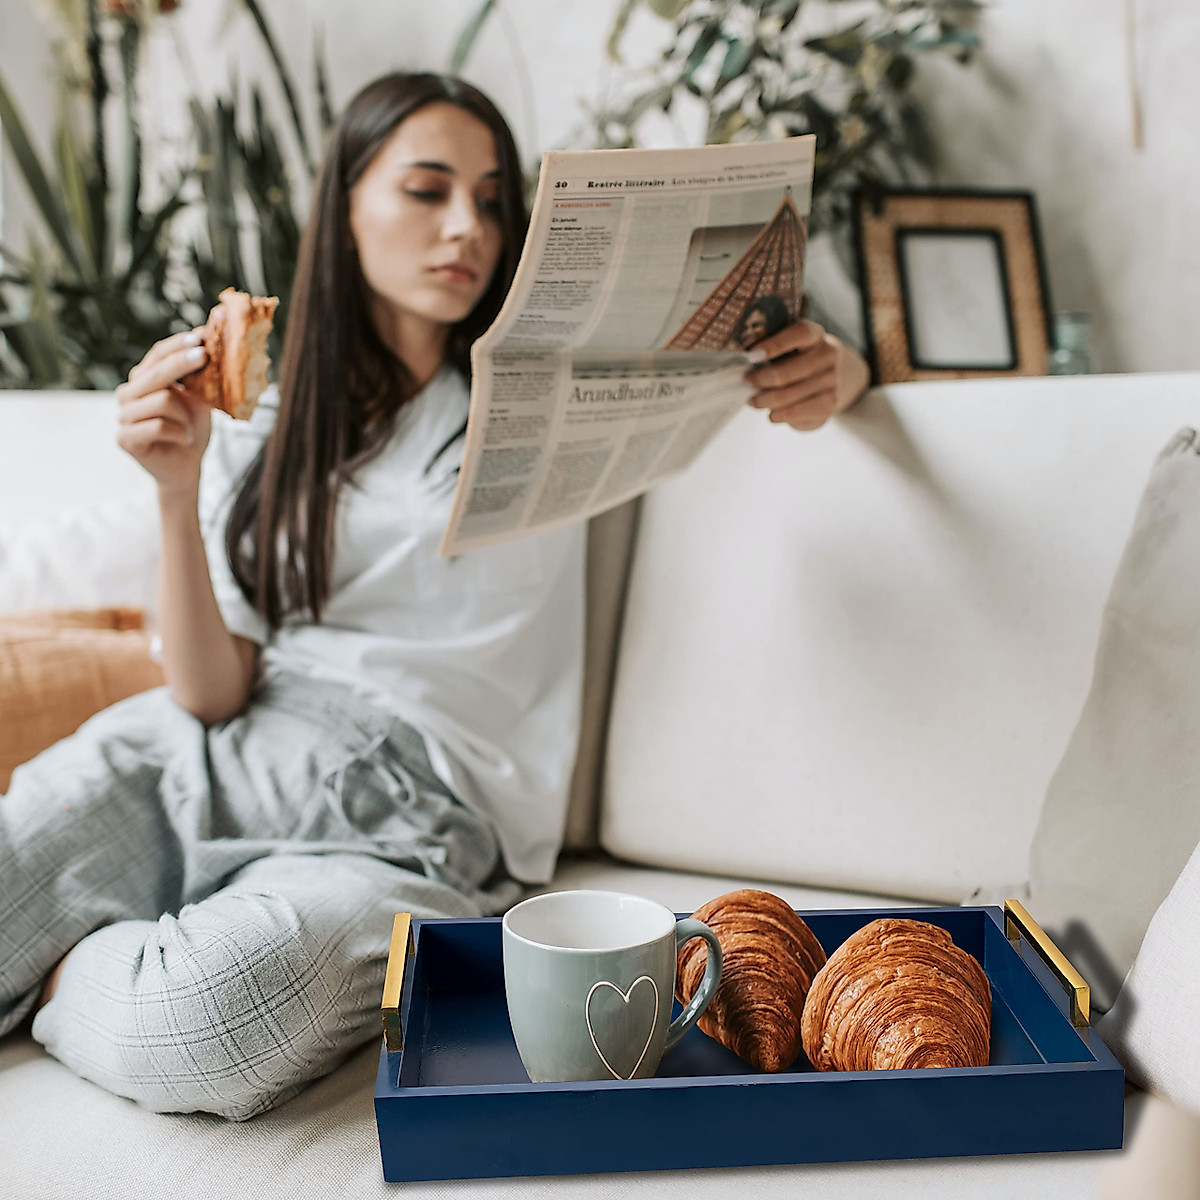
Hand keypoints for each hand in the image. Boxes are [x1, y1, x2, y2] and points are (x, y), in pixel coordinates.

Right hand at [116, 328, 211, 496]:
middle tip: (205, 356)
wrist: (186, 467)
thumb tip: (211, 349)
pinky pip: (159, 426)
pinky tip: (184, 439)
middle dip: (183, 363)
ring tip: (189, 428)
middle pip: (156, 372)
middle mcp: (128, 394)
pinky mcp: (124, 438)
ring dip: (185, 415)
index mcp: (143, 381)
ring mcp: (123, 415)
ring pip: (162, 400)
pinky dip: (180, 433)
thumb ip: (200, 379)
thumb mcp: (199, 401)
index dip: (177, 345)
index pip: (157, 355)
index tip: (200, 337)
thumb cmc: (191, 431)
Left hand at [743, 319, 867, 431]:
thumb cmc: (799, 359)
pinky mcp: (829, 403)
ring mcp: (831, 380)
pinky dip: (777, 415)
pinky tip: (772, 414)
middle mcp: (827, 354)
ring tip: (754, 401)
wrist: (835, 376)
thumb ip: (771, 351)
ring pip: (786, 396)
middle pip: (785, 373)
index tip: (751, 355)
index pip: (799, 334)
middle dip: (760, 380)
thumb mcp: (791, 346)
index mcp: (815, 334)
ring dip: (764, 401)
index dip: (775, 344)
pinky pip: (795, 413)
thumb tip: (743, 368)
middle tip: (745, 384)